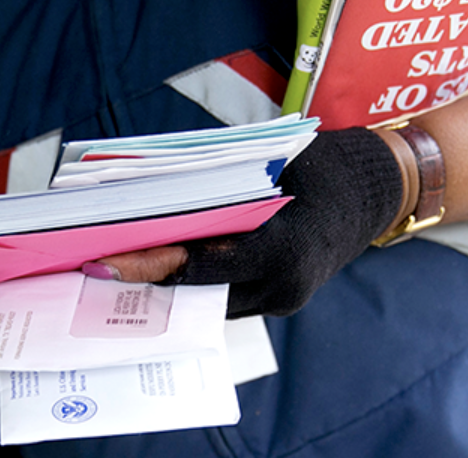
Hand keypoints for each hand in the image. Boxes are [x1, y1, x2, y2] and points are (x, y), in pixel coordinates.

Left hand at [92, 128, 404, 317]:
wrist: (373, 192)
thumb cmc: (321, 166)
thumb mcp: (270, 165)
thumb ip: (219, 190)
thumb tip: (152, 198)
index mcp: (285, 249)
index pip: (204, 264)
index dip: (151, 265)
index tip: (105, 264)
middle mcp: (284, 287)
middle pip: (198, 292)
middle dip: (145, 281)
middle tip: (94, 271)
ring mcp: (283, 301)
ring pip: (208, 302)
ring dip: (165, 288)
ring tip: (113, 272)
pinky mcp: (279, 302)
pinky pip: (225, 298)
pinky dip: (192, 285)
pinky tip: (157, 272)